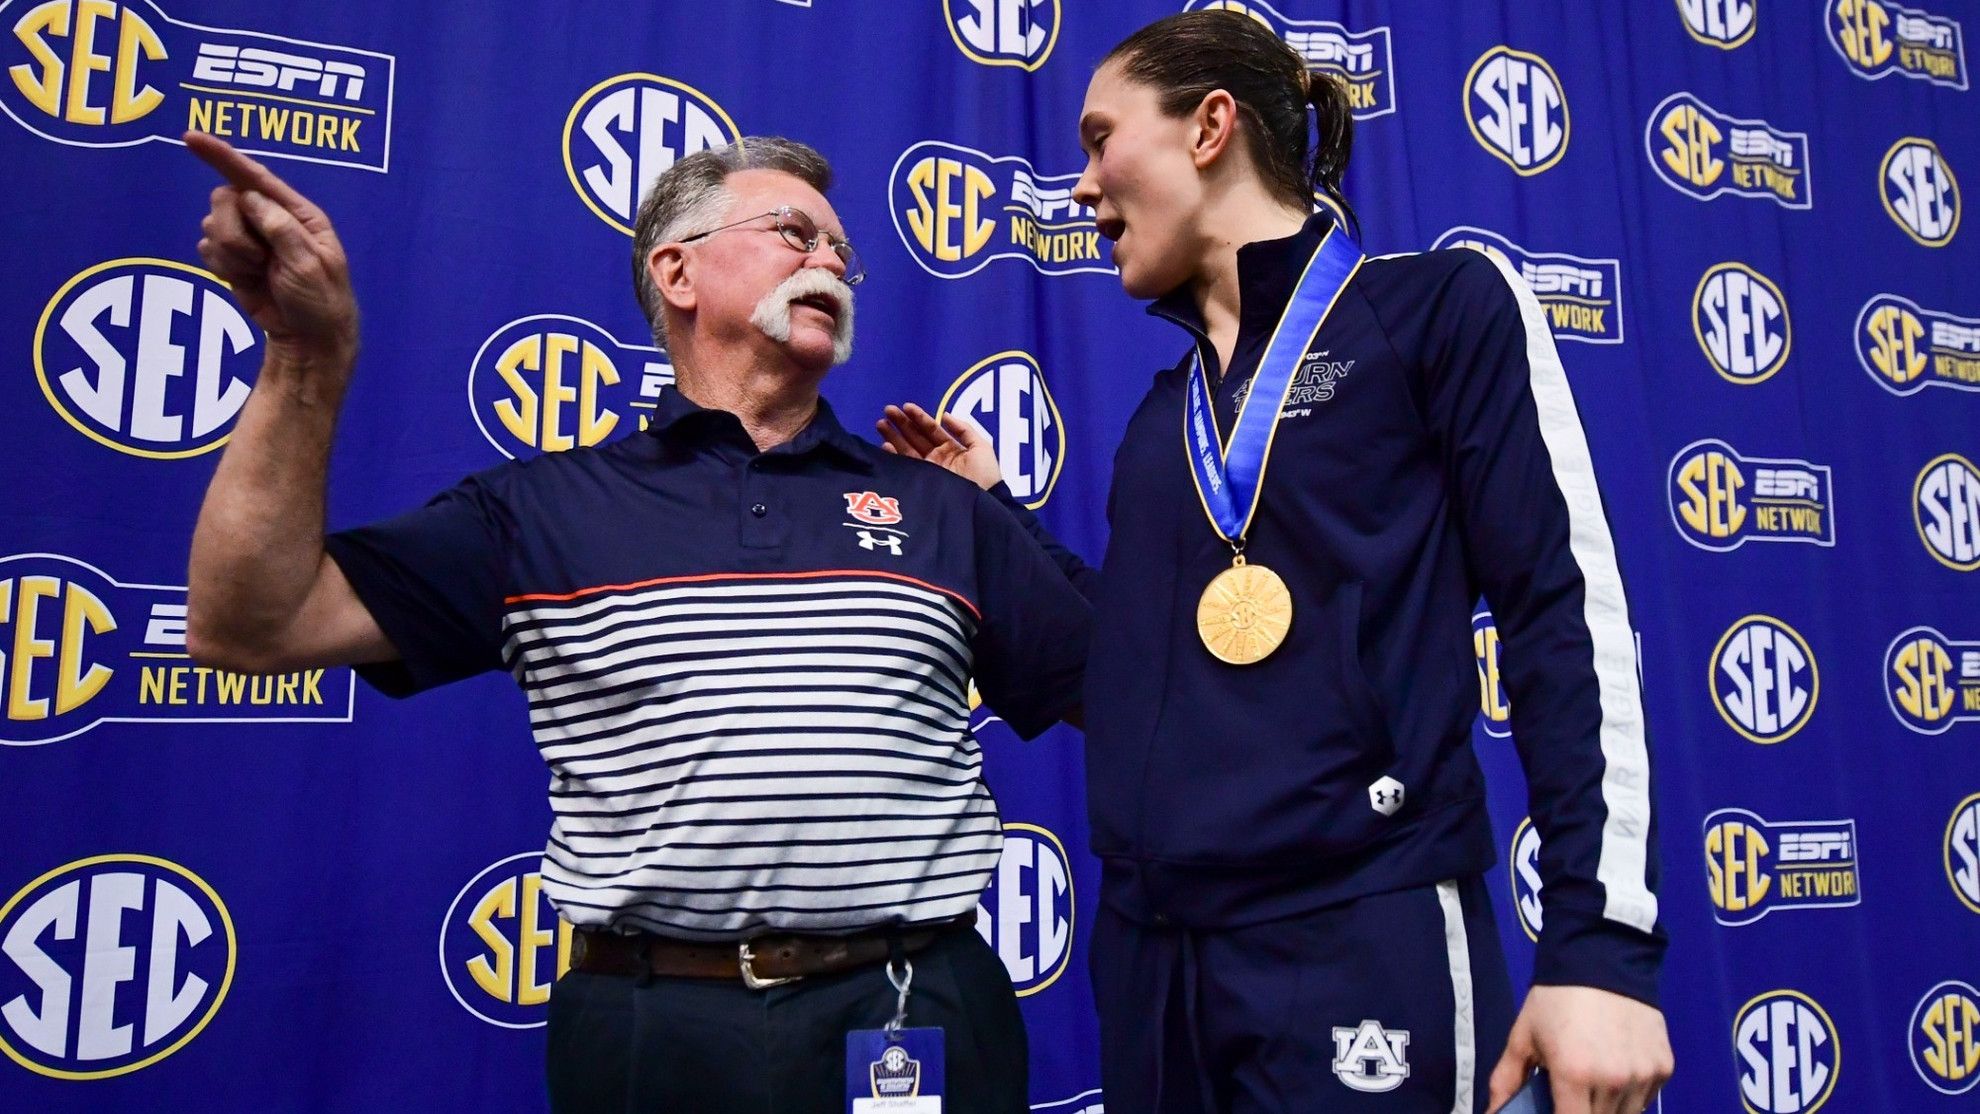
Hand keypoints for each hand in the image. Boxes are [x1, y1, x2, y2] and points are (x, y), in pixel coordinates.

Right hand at [186, 131, 357, 365]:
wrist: (307, 340)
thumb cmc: (320, 303)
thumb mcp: (309, 266)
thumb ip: (281, 229)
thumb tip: (251, 198)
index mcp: (299, 214)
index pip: (255, 177)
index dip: (222, 157)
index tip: (190, 138)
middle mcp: (270, 218)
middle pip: (224, 200)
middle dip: (233, 232)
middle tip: (258, 261)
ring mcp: (250, 237)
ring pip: (211, 225)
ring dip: (231, 255)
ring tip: (258, 274)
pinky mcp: (232, 258)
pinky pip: (207, 249)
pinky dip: (222, 267)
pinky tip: (245, 281)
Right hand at [876, 403, 1001, 490]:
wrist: (983, 504)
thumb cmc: (985, 475)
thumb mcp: (980, 447)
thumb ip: (963, 429)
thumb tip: (945, 415)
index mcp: (950, 448)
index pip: (931, 429)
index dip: (919, 417)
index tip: (905, 406)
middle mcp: (936, 458)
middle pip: (915, 437)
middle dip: (901, 424)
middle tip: (887, 410)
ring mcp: (928, 470)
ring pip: (907, 449)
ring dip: (894, 436)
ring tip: (880, 424)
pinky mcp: (921, 482)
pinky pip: (906, 466)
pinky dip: (895, 456)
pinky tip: (885, 446)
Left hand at [1487, 985, 1671, 1113]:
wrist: (1602, 957)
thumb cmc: (1555, 999)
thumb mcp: (1523, 1037)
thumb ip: (1505, 1081)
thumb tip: (1492, 1113)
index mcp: (1575, 1075)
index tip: (1557, 1108)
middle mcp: (1614, 1081)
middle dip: (1580, 1111)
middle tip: (1570, 1091)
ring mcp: (1643, 1075)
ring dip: (1607, 1107)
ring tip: (1591, 1080)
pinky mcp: (1664, 1067)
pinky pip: (1645, 1098)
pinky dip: (1630, 1094)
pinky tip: (1614, 1070)